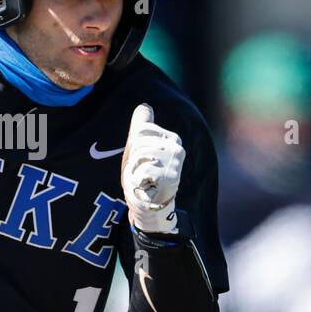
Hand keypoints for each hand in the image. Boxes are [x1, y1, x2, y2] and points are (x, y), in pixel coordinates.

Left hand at [121, 104, 183, 233]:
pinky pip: (141, 171)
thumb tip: (144, 105)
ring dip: (134, 172)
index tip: (141, 161)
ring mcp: (175, 162)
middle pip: (138, 143)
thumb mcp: (140, 148)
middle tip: (142, 173)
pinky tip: (147, 187)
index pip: (140, 131)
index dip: (133, 148)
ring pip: (139, 156)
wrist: (149, 205)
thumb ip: (141, 126)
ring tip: (144, 180)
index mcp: (172, 138)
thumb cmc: (143, 175)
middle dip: (133, 160)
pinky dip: (138, 181)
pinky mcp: (170, 176)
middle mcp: (177, 147)